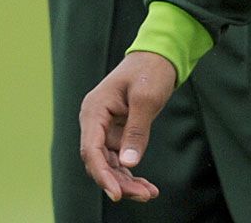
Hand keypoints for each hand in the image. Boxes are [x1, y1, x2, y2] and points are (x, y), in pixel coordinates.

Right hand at [79, 52, 176, 202]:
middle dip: (118, 182)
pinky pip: (119, 159)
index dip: (102, 174)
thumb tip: (129, 164)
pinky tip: (145, 186)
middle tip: (144, 194)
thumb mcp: (146, 98)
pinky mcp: (117, 134)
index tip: (116, 194)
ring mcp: (105, 129)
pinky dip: (130, 173)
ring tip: (148, 193)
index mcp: (94, 110)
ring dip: (126, 181)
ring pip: (109, 164)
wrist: (159, 56)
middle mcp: (95, 122)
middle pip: (99, 161)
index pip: (91, 149)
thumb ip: (137, 130)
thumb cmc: (151, 70)